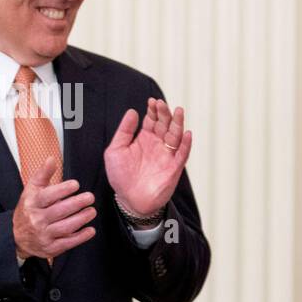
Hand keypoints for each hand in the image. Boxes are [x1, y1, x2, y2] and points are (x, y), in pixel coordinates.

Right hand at [12, 157, 96, 258]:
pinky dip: (81, 237)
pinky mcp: (50, 248)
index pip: (46, 196)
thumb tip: (52, 159)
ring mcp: (43, 235)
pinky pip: (67, 243)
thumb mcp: (31, 191)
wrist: (16, 236)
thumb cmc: (29, 209)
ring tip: (92, 211)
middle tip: (90, 197)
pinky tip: (90, 229)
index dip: (62, 190)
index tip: (76, 184)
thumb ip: (42, 175)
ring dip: (81, 219)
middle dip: (77, 203)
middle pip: (58, 211)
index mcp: (31, 204)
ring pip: (65, 227)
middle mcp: (36, 220)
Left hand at [105, 97, 192, 217]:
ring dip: (178, 124)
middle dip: (164, 113)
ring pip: (175, 136)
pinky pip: (182, 154)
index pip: (152, 120)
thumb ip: (124, 131)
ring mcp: (167, 155)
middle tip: (161, 104)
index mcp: (144, 139)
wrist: (130, 200)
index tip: (151, 101)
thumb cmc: (121, 177)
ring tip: (178, 111)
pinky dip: (186, 144)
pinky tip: (186, 134)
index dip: (153, 110)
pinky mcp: (174, 167)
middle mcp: (157, 145)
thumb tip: (132, 111)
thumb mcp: (115, 150)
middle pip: (165, 124)